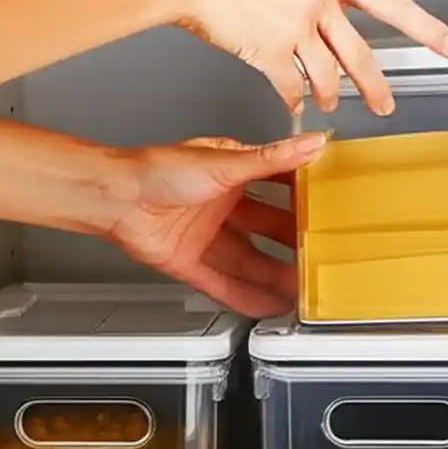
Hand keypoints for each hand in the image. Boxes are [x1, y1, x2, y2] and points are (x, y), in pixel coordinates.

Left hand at [106, 132, 326, 316]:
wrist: (114, 197)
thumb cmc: (158, 169)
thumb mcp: (224, 162)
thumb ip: (272, 159)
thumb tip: (311, 143)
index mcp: (234, 174)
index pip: (281, 185)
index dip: (306, 196)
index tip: (334, 204)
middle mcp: (222, 205)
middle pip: (269, 229)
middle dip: (295, 242)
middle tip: (324, 253)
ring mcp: (207, 235)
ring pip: (250, 260)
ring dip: (275, 275)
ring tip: (303, 287)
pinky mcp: (190, 261)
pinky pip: (224, 283)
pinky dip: (247, 296)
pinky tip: (268, 305)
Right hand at [123, 0, 447, 115]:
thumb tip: (327, 19)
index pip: (392, 4)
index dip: (426, 28)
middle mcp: (319, 0)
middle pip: (361, 54)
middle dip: (376, 86)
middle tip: (386, 105)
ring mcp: (296, 25)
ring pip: (328, 75)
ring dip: (331, 94)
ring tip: (331, 102)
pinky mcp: (270, 50)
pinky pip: (292, 85)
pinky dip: (293, 97)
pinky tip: (294, 101)